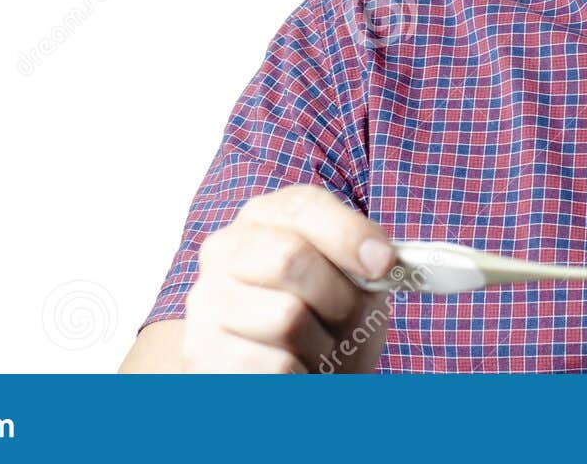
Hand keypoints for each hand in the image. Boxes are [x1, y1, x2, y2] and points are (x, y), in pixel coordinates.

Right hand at [181, 185, 395, 372]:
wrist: (279, 375)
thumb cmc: (322, 319)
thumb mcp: (352, 281)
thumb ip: (365, 261)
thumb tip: (381, 260)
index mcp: (265, 216)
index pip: (304, 207)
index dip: (349, 235)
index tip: (384, 265)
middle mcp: (225, 249)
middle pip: (292, 259)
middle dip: (338, 298)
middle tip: (347, 322)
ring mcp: (207, 301)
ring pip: (286, 317)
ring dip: (321, 345)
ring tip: (316, 350)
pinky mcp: (202, 354)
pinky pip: (274, 367)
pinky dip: (301, 378)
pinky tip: (295, 373)